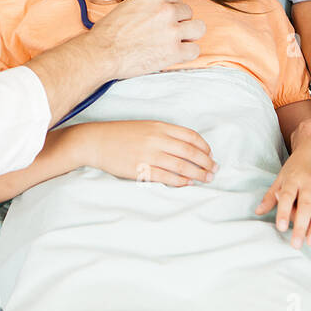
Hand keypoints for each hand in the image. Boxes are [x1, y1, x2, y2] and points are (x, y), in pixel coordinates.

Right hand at [75, 119, 216, 186]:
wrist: (96, 141)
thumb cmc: (121, 134)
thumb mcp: (145, 126)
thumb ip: (165, 134)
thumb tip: (186, 147)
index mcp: (159, 126)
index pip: (191, 136)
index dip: (204, 147)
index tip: (210, 155)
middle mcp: (157, 139)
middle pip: (190, 152)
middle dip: (206, 162)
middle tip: (214, 170)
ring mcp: (149, 154)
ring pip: (181, 165)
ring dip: (198, 173)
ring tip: (206, 179)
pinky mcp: (140, 169)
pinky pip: (165, 177)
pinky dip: (180, 181)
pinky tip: (188, 184)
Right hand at [89, 0, 205, 77]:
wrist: (102, 52)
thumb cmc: (109, 32)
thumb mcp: (128, 5)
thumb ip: (147, 5)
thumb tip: (156, 9)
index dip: (171, 10)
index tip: (164, 19)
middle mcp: (167, 10)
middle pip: (188, 13)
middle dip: (180, 22)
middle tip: (168, 32)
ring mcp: (173, 30)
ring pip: (198, 29)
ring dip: (189, 35)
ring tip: (177, 42)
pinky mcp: (175, 51)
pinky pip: (194, 50)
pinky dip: (187, 53)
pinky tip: (176, 54)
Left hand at [254, 134, 310, 247]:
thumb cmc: (298, 166)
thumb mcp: (282, 176)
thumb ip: (271, 195)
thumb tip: (257, 211)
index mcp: (293, 179)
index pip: (287, 197)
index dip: (284, 212)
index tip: (281, 228)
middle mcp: (309, 182)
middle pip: (304, 206)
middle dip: (301, 226)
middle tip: (296, 244)